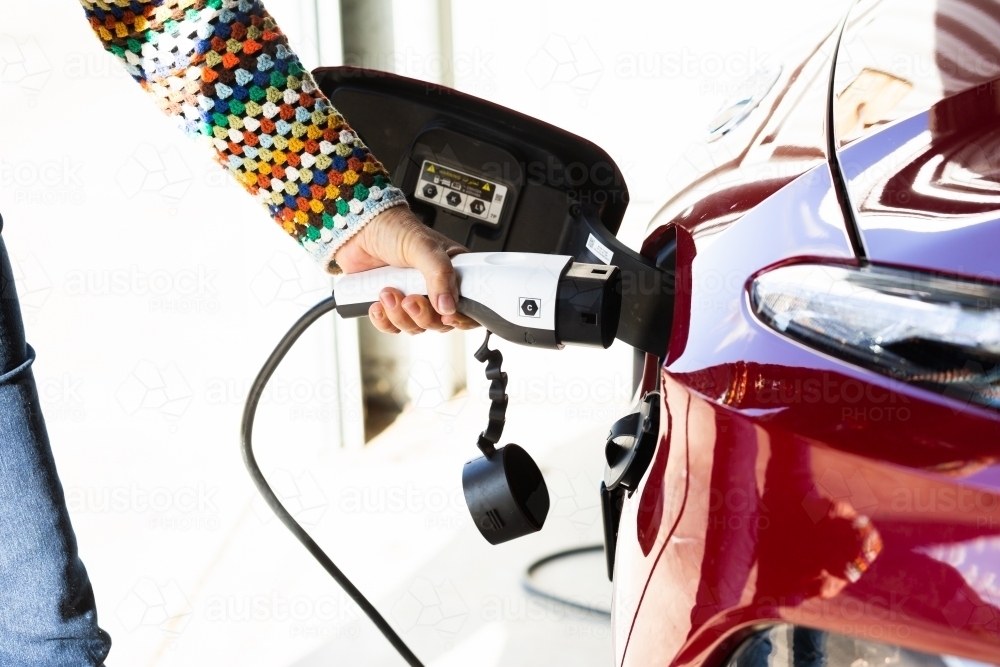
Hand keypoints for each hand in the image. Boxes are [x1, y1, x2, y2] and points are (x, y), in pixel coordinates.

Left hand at [334, 206, 480, 333]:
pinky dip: (384, 321)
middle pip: (440, 322)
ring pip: (416, 326)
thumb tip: (447, 305)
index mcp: (452, 273)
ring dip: (400, 315)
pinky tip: (377, 304)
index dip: (460, 316)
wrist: (358, 228)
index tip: (447, 315)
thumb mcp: (424, 246)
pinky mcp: (390, 305)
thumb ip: (440, 274)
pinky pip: (392, 327)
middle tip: (410, 299)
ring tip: (388, 292)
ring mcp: (412, 297)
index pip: (469, 305)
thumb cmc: (394, 228)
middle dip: (423, 315)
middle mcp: (434, 288)